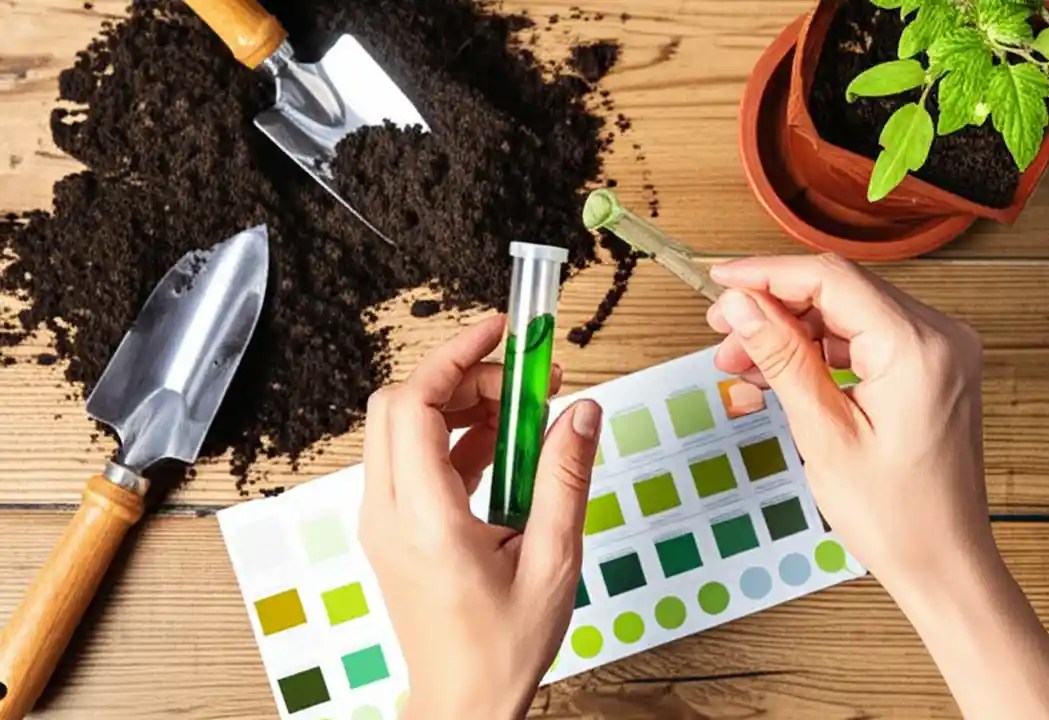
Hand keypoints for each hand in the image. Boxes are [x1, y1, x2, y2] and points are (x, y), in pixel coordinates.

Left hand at [360, 315, 601, 719]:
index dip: (455, 354)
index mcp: (425, 519)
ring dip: (462, 407)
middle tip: (525, 381)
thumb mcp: (554, 561)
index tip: (500, 330)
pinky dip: (455, 439)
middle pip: (402, 403)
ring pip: (404, 427)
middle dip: (463, 376)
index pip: (415, 404)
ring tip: (525, 415)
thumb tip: (582, 412)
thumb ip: (565, 479)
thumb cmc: (502, 648)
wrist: (462, 703)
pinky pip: (412, 459)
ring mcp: (384, 520)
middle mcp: (389, 513)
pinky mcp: (393, 527)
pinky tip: (504, 452)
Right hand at [707, 256, 1048, 719]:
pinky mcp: (934, 368)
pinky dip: (822, 352)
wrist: (945, 563)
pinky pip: (869, 340)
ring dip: (794, 332)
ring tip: (742, 363)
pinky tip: (780, 374)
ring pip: (850, 315)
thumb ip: (781, 358)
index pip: (831, 279)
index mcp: (918, 348)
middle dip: (775, 308)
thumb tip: (740, 305)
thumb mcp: (823, 434)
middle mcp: (940, 336)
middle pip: (841, 292)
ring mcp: (942, 351)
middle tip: (723, 334)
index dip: (767, 274)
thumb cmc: (896, 516)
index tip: (721, 280)